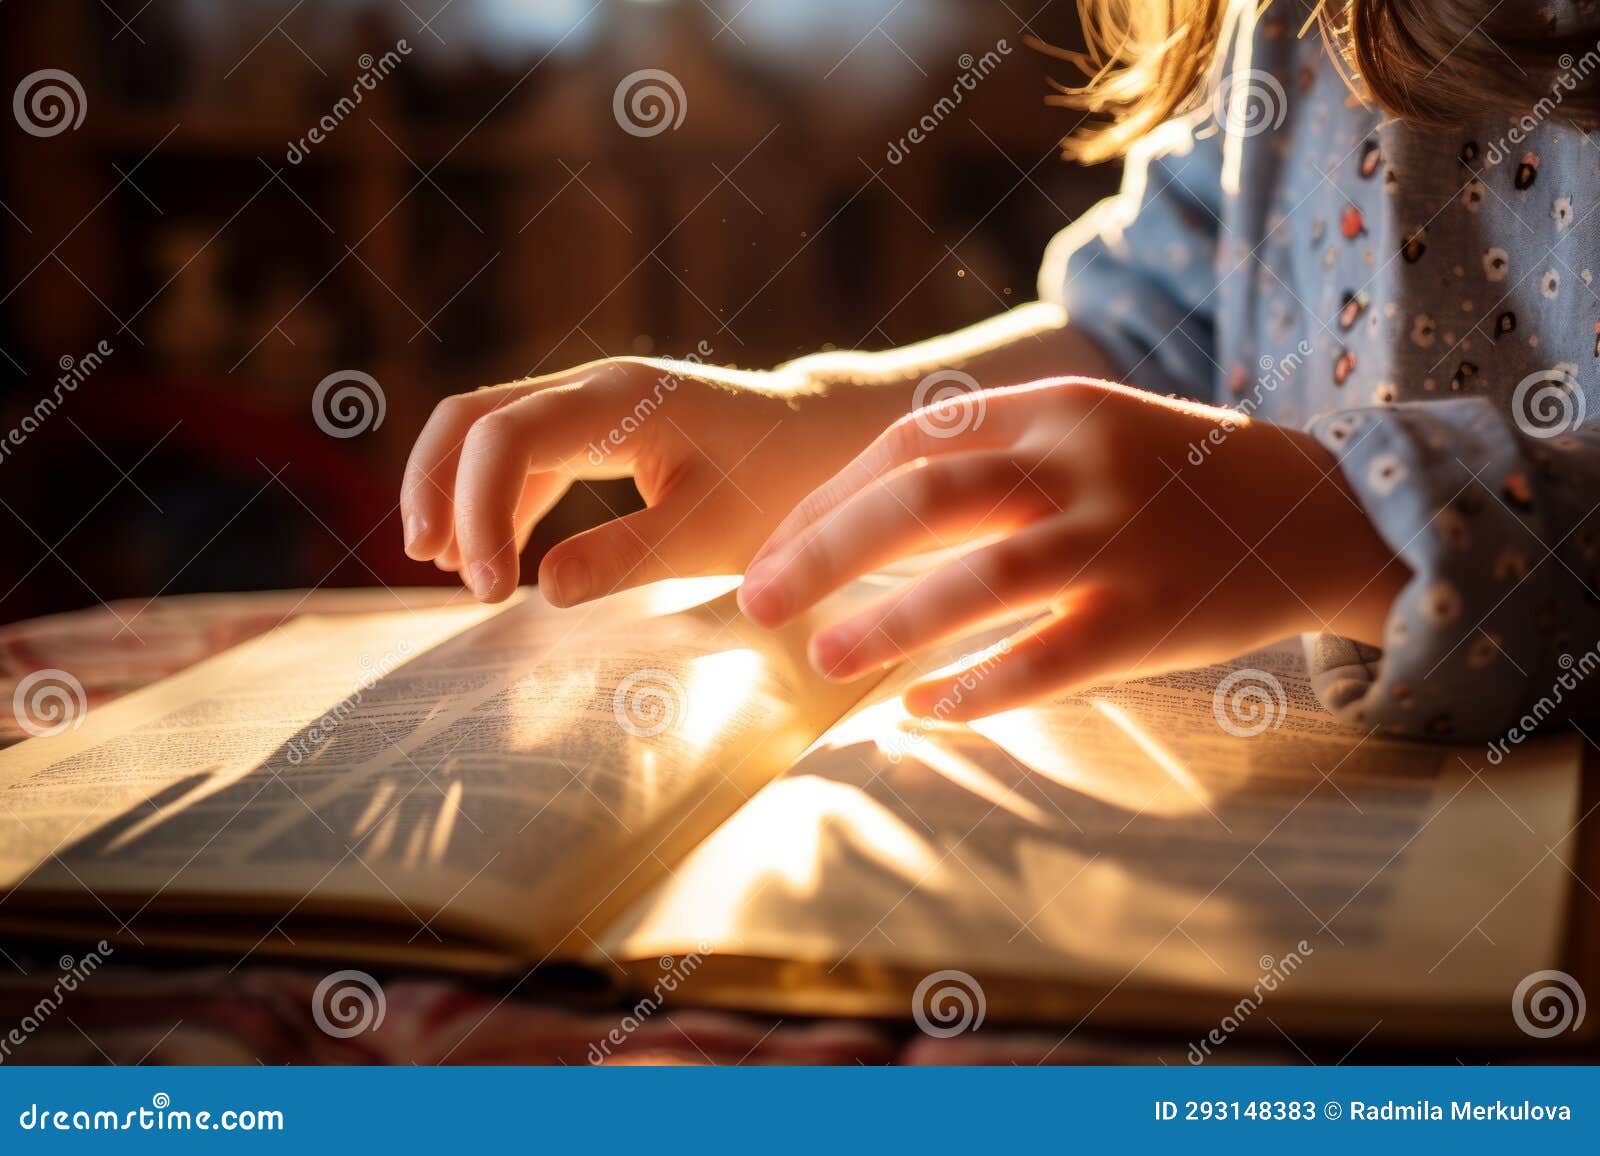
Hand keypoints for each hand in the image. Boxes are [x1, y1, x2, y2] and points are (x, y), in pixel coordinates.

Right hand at [400, 356, 909, 604]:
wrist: (824, 440)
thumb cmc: (780, 484)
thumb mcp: (713, 532)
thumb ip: (628, 557)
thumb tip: (542, 590)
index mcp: (618, 401)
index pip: (505, 436)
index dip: (477, 510)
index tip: (487, 589)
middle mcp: (594, 387)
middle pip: (472, 417)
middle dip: (436, 486)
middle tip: (428, 562)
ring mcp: (593, 403)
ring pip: (488, 431)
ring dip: (457, 492)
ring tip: (448, 569)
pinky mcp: (600, 428)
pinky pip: (522, 452)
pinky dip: (496, 499)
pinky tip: (494, 556)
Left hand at [737, 378, 1408, 719]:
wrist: (1319, 508)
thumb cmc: (1174, 477)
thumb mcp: (1085, 429)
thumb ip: (991, 455)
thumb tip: (865, 512)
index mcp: (1053, 406)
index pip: (911, 444)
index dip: (830, 498)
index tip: (777, 546)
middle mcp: (1081, 463)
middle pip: (925, 499)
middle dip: (826, 550)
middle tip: (757, 600)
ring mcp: (1122, 540)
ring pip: (981, 581)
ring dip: (889, 623)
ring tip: (821, 657)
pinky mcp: (1156, 617)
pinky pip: (1048, 661)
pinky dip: (977, 688)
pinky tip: (923, 709)